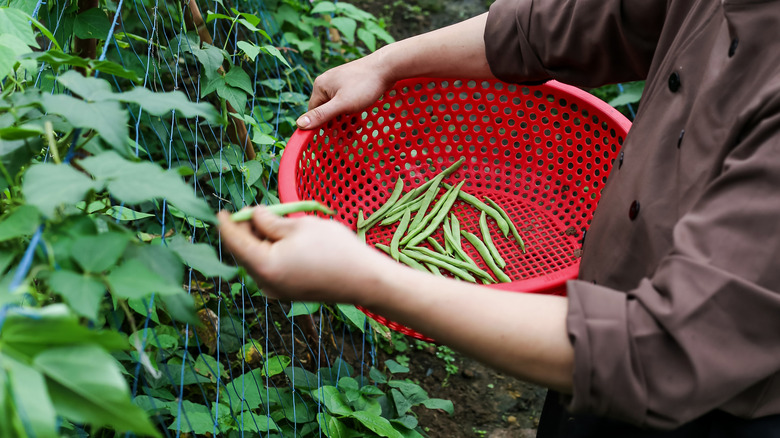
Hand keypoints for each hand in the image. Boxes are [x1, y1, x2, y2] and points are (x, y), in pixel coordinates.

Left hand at [217, 208, 394, 302]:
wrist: (364, 279)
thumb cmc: (334, 249)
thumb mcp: (299, 226)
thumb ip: (269, 221)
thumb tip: (254, 216)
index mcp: (264, 266)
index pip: (235, 242)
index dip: (226, 224)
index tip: (219, 211)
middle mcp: (265, 284)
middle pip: (244, 253)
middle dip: (245, 232)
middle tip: (252, 212)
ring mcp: (276, 292)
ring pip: (257, 261)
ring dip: (259, 242)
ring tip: (272, 223)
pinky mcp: (288, 293)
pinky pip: (270, 270)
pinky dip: (270, 253)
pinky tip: (282, 240)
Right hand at [296, 53, 393, 129]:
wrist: (386, 67)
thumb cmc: (364, 85)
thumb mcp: (342, 104)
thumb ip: (321, 115)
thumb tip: (299, 124)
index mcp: (320, 86)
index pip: (313, 111)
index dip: (319, 125)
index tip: (328, 139)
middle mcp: (327, 82)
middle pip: (325, 109)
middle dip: (334, 124)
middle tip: (343, 138)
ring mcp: (339, 82)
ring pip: (337, 106)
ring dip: (344, 119)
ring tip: (353, 131)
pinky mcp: (351, 83)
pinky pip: (346, 101)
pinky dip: (351, 111)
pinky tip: (358, 119)